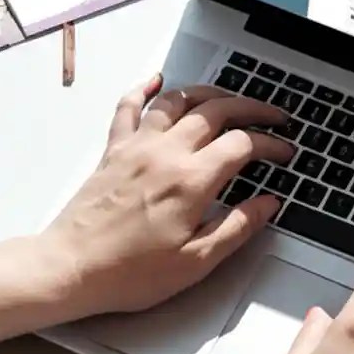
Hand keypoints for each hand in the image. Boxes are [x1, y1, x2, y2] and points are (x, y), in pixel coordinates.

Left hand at [41, 74, 294, 317]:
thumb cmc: (128, 272)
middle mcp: (165, 155)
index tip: (285, 152)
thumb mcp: (197, 262)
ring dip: (210, 92)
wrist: (68, 270)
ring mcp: (137, 148)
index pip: (244, 144)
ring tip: (230, 98)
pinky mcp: (113, 151)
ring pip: (179, 100)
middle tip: (273, 116)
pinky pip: (128, 107)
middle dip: (253, 108)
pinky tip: (157, 81)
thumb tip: (268, 204)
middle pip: (218, 111)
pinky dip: (144, 88)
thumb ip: (239, 227)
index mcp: (191, 182)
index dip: (272, 144)